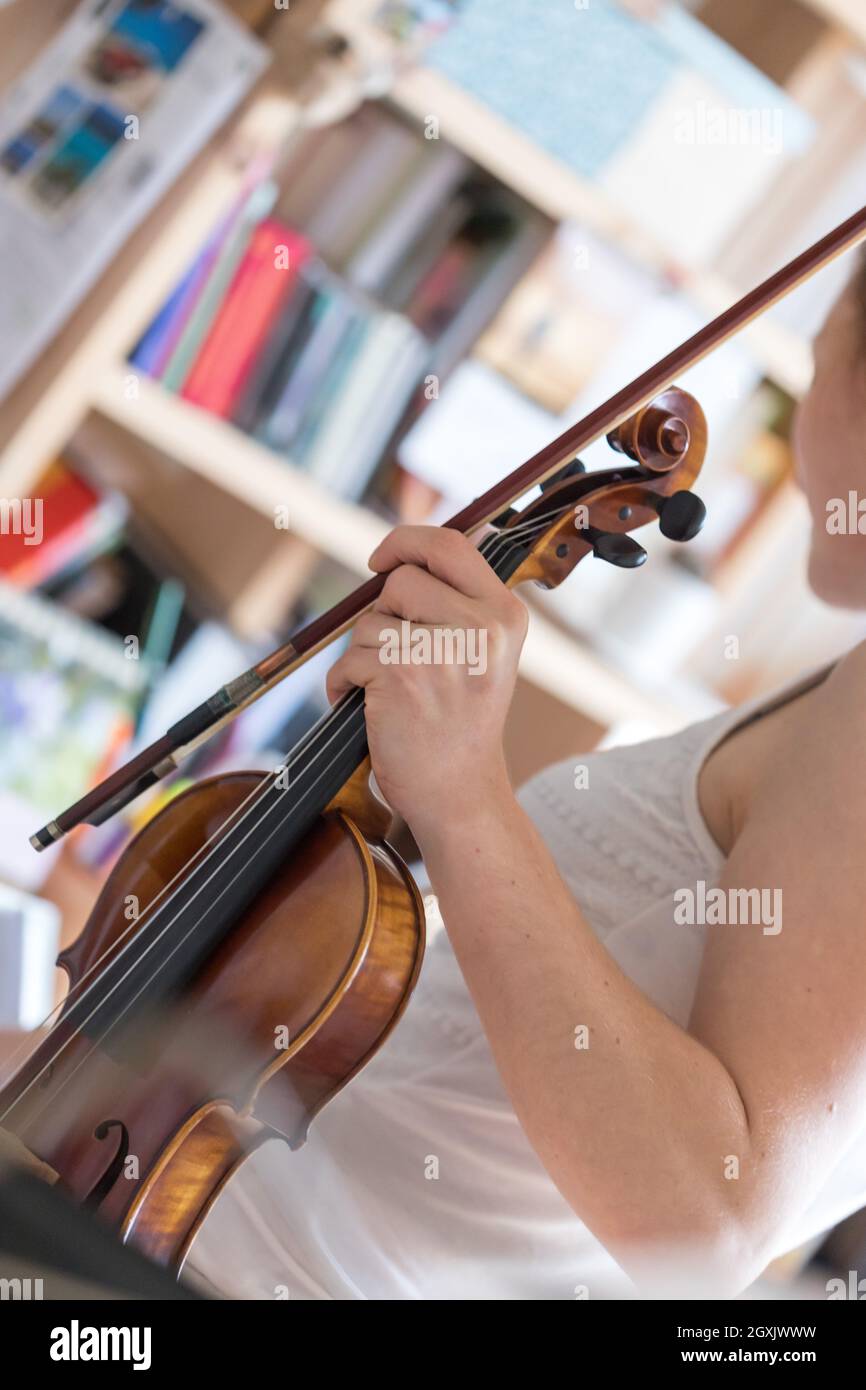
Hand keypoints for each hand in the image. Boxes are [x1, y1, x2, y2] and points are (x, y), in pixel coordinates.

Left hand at [326, 526, 527, 834]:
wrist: (461, 793)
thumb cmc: (462, 724)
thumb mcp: (484, 655)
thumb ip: (457, 605)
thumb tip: (399, 556)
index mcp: (504, 615)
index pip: (449, 544)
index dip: (406, 541)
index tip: (381, 560)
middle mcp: (479, 628)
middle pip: (401, 581)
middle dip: (383, 615)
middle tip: (397, 657)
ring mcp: (439, 652)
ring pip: (370, 621)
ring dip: (364, 654)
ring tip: (391, 690)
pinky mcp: (400, 677)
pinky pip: (349, 658)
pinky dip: (344, 682)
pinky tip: (367, 706)